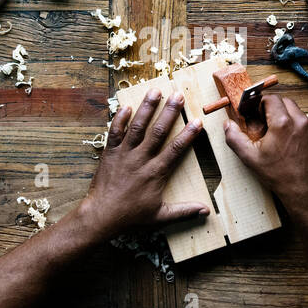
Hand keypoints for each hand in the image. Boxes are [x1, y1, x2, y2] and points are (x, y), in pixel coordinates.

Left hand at [78, 89, 208, 237]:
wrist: (101, 215)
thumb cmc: (131, 216)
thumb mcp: (160, 216)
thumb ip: (184, 211)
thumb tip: (205, 210)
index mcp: (155, 172)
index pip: (176, 149)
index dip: (188, 135)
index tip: (198, 121)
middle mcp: (140, 159)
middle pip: (158, 131)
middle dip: (169, 112)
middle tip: (178, 95)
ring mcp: (124, 154)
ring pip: (137, 126)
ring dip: (146, 108)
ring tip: (155, 91)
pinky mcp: (109, 153)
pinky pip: (114, 132)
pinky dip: (119, 119)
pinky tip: (126, 106)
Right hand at [223, 95, 307, 208]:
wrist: (302, 188)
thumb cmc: (279, 174)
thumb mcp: (250, 158)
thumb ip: (235, 138)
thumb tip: (228, 125)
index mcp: (282, 123)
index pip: (270, 98)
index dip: (260, 103)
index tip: (255, 112)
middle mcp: (299, 121)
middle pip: (284, 101)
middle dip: (272, 108)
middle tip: (264, 121)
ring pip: (295, 110)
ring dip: (284, 115)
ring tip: (276, 131)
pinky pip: (304, 120)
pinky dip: (295, 124)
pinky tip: (287, 139)